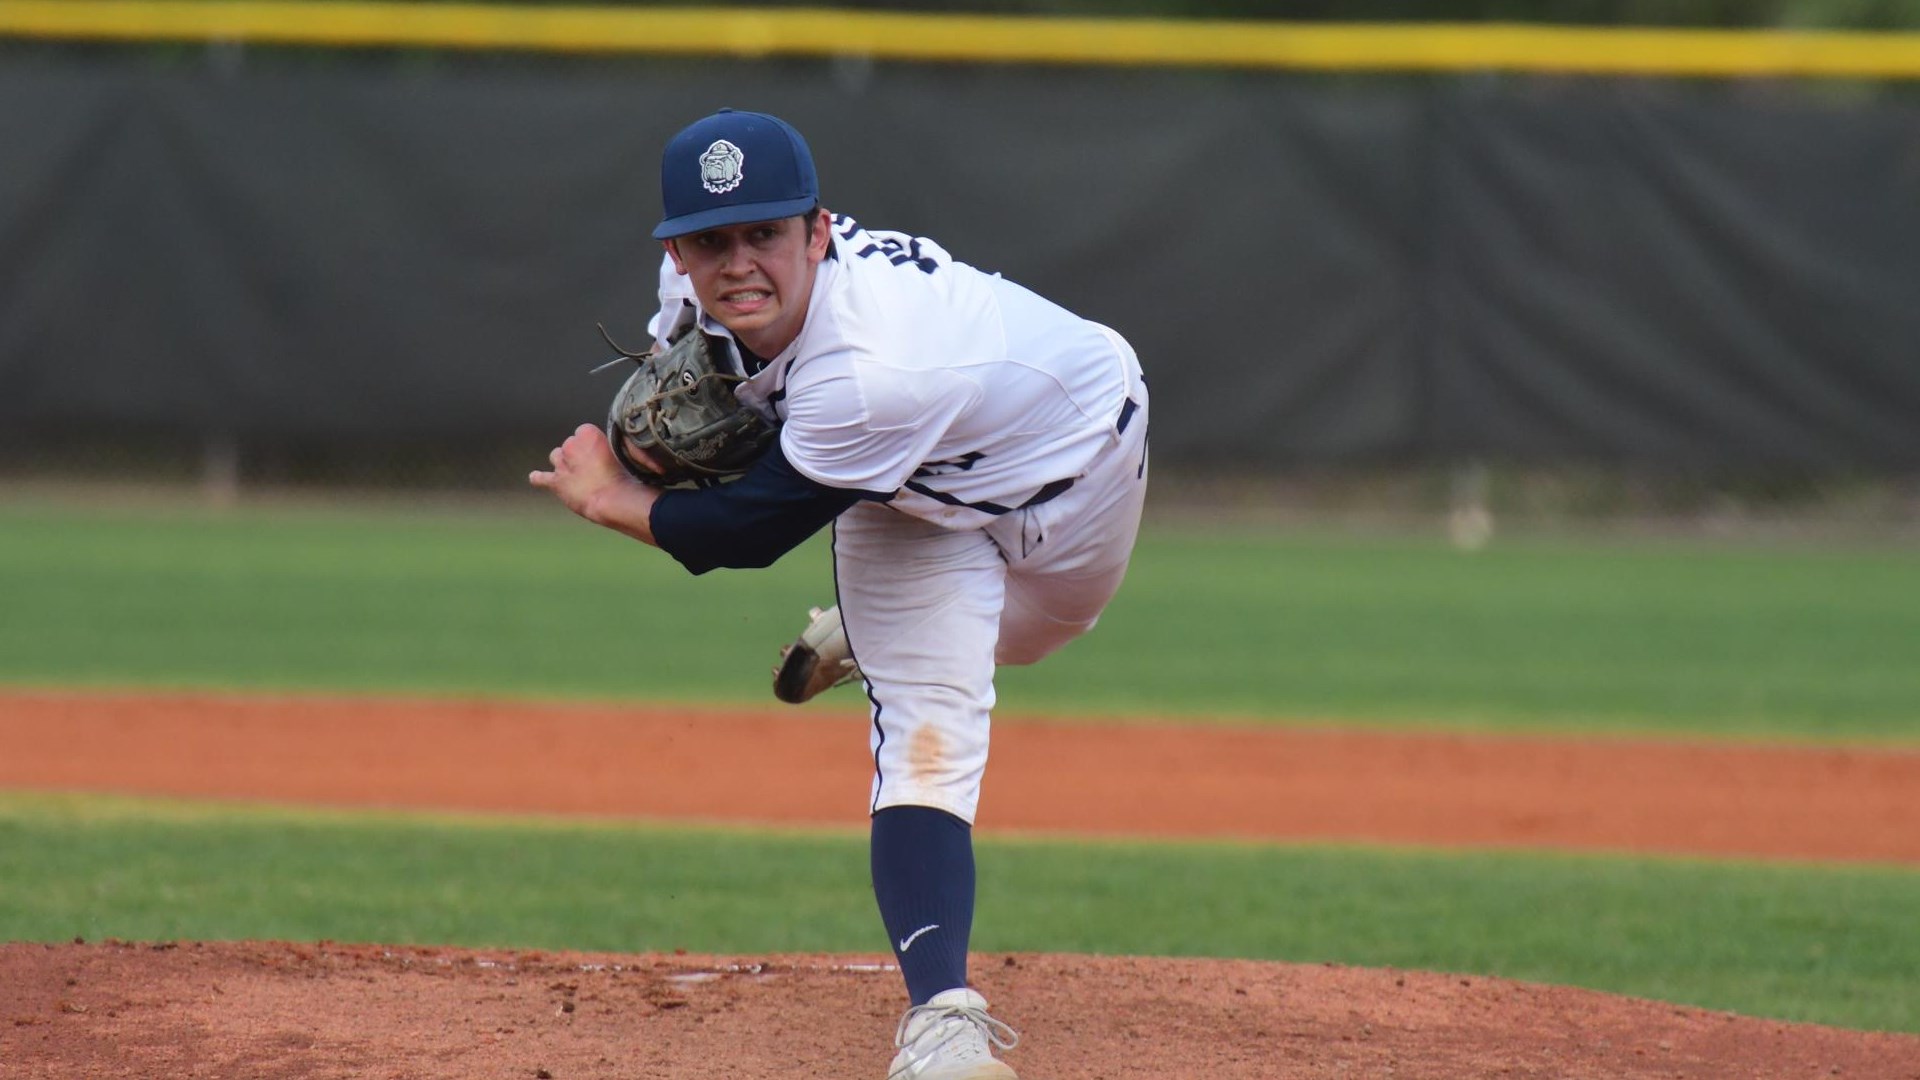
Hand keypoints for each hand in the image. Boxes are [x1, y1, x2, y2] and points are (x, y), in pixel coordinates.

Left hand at [530, 424, 655, 532]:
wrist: (613, 500)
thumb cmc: (626, 476)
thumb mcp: (626, 451)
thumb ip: (615, 444)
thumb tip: (611, 449)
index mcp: (587, 432)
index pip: (584, 431)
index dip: (594, 443)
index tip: (604, 454)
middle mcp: (571, 445)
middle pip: (570, 444)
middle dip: (579, 454)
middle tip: (596, 468)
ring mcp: (561, 464)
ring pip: (556, 456)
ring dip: (564, 462)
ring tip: (577, 474)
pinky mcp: (556, 482)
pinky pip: (542, 478)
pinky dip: (538, 478)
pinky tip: (535, 477)